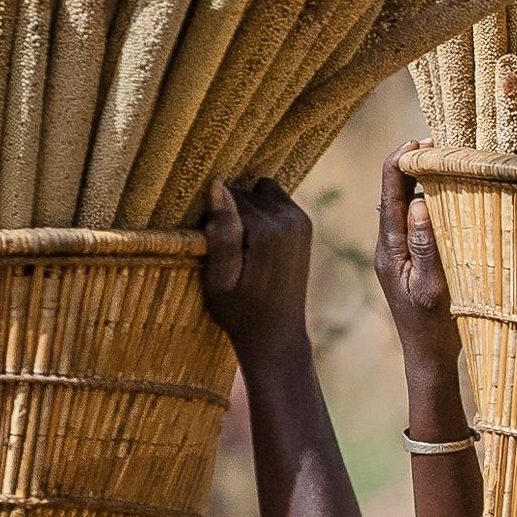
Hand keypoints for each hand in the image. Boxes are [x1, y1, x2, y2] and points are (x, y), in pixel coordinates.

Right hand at [201, 178, 313, 357]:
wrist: (276, 332)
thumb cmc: (239, 310)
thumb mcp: (219, 277)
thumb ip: (221, 231)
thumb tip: (217, 184)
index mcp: (268, 230)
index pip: (227, 195)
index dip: (212, 217)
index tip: (214, 246)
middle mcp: (290, 219)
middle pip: (244, 192)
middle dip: (231, 212)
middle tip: (230, 250)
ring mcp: (301, 220)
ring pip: (259, 192)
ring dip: (247, 210)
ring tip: (243, 246)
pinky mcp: (304, 223)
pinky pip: (274, 198)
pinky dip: (262, 211)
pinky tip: (257, 241)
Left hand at [373, 148, 459, 368]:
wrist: (426, 357)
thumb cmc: (434, 327)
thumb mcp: (433, 287)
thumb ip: (426, 246)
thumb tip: (420, 203)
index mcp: (390, 249)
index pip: (389, 194)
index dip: (400, 162)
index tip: (420, 140)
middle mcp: (389, 246)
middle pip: (394, 194)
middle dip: (412, 164)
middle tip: (439, 144)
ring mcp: (397, 253)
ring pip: (404, 206)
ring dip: (421, 182)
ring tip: (445, 163)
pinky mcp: (408, 259)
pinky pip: (413, 222)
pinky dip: (428, 202)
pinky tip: (446, 197)